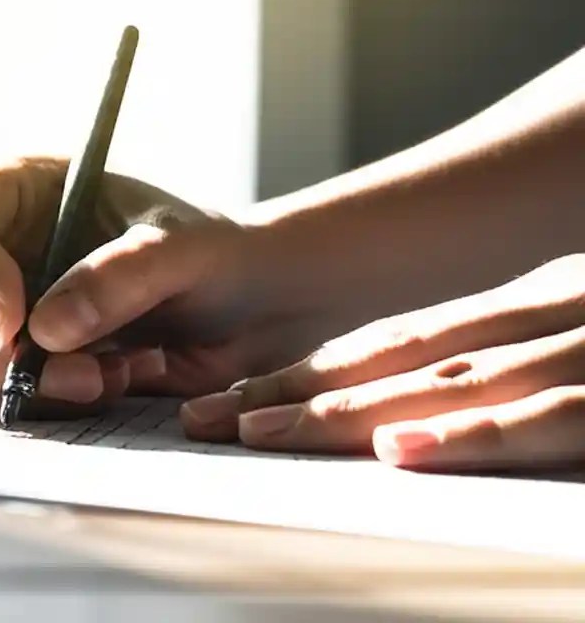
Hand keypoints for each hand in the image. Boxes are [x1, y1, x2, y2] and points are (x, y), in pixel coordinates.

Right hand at [0, 157, 315, 416]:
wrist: (248, 311)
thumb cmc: (212, 256)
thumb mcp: (183, 249)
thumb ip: (120, 276)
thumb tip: (44, 330)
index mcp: (12, 194)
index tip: (18, 328)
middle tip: (78, 373)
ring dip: (9, 389)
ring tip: (105, 378)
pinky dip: (32, 409)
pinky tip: (102, 387)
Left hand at [181, 255, 584, 470]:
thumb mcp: (577, 342)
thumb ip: (509, 363)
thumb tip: (414, 407)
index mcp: (529, 303)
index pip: (397, 339)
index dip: (309, 371)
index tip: (232, 402)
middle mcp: (544, 316)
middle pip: (397, 355)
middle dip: (293, 388)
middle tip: (203, 418)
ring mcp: (581, 353)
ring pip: (445, 381)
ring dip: (346, 409)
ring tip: (257, 428)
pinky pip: (540, 419)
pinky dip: (464, 434)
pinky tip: (397, 448)